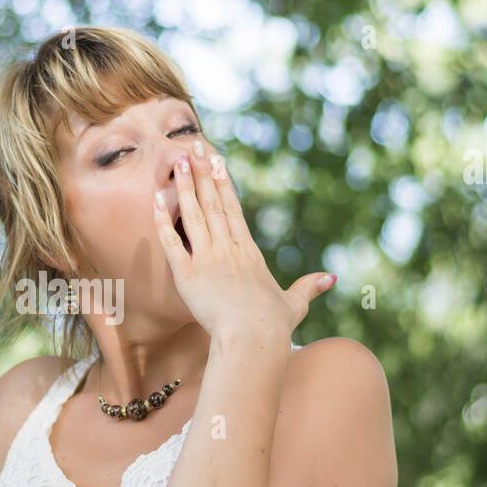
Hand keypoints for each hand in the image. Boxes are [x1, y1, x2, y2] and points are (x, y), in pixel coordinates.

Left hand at [153, 138, 335, 343]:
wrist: (254, 339)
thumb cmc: (273, 326)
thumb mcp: (295, 304)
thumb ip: (309, 288)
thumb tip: (331, 279)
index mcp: (249, 253)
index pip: (233, 210)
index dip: (223, 184)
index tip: (216, 162)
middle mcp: (228, 249)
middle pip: (213, 203)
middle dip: (201, 173)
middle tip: (192, 147)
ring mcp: (208, 259)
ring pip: (193, 215)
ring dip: (184, 186)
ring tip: (176, 160)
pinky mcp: (188, 274)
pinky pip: (172, 243)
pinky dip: (162, 221)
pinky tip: (155, 199)